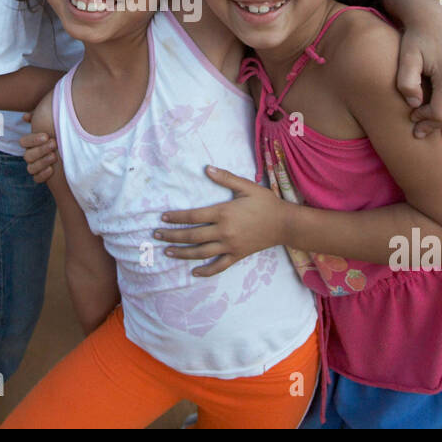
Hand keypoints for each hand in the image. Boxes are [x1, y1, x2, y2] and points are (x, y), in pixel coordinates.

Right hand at [19, 114, 58, 182]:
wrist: (77, 148)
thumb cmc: (62, 132)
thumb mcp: (51, 121)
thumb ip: (38, 116)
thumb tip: (25, 117)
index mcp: (32, 143)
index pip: (24, 142)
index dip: (33, 140)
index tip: (46, 136)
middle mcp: (32, 155)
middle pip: (28, 156)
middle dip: (40, 150)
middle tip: (54, 144)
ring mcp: (37, 166)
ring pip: (31, 168)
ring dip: (42, 162)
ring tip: (55, 156)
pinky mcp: (43, 176)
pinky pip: (37, 178)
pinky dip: (43, 175)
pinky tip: (52, 170)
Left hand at [153, 166, 288, 276]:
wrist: (284, 224)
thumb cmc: (265, 203)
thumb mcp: (246, 186)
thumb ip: (226, 178)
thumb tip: (207, 168)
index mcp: (223, 213)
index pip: (193, 216)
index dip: (176, 218)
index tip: (163, 218)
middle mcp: (224, 231)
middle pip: (192, 236)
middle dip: (172, 236)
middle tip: (157, 236)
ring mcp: (230, 246)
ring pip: (201, 253)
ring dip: (182, 253)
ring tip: (168, 252)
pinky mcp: (237, 256)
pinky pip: (218, 266)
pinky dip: (206, 271)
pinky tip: (194, 273)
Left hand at [398, 7, 441, 139]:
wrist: (434, 19)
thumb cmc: (416, 40)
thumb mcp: (405, 60)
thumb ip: (406, 84)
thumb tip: (416, 105)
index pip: (441, 113)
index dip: (425, 120)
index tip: (412, 116)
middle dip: (436, 124)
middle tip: (420, 126)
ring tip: (434, 123)